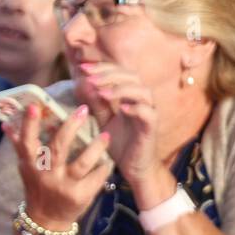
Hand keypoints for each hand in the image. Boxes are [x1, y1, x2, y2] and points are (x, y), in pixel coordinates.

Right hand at [4, 102, 112, 230]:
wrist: (46, 219)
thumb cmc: (36, 187)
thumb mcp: (25, 167)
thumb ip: (19, 145)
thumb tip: (6, 123)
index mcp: (31, 165)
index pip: (27, 142)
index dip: (29, 124)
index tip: (34, 106)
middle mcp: (46, 175)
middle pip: (59, 148)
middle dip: (71, 127)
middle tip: (83, 110)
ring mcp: (64, 186)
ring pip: (82, 163)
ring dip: (96, 148)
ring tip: (105, 135)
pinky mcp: (80, 196)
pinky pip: (96, 178)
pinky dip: (103, 167)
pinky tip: (108, 160)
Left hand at [75, 61, 162, 186]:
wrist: (133, 167)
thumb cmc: (119, 142)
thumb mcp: (103, 120)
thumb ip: (96, 103)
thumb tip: (83, 83)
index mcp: (129, 96)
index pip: (119, 72)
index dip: (102, 67)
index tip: (82, 68)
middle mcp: (141, 101)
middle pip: (132, 76)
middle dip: (110, 74)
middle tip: (90, 77)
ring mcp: (148, 113)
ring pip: (143, 92)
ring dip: (121, 89)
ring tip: (102, 92)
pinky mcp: (151, 128)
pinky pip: (148, 113)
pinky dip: (136, 108)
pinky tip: (121, 109)